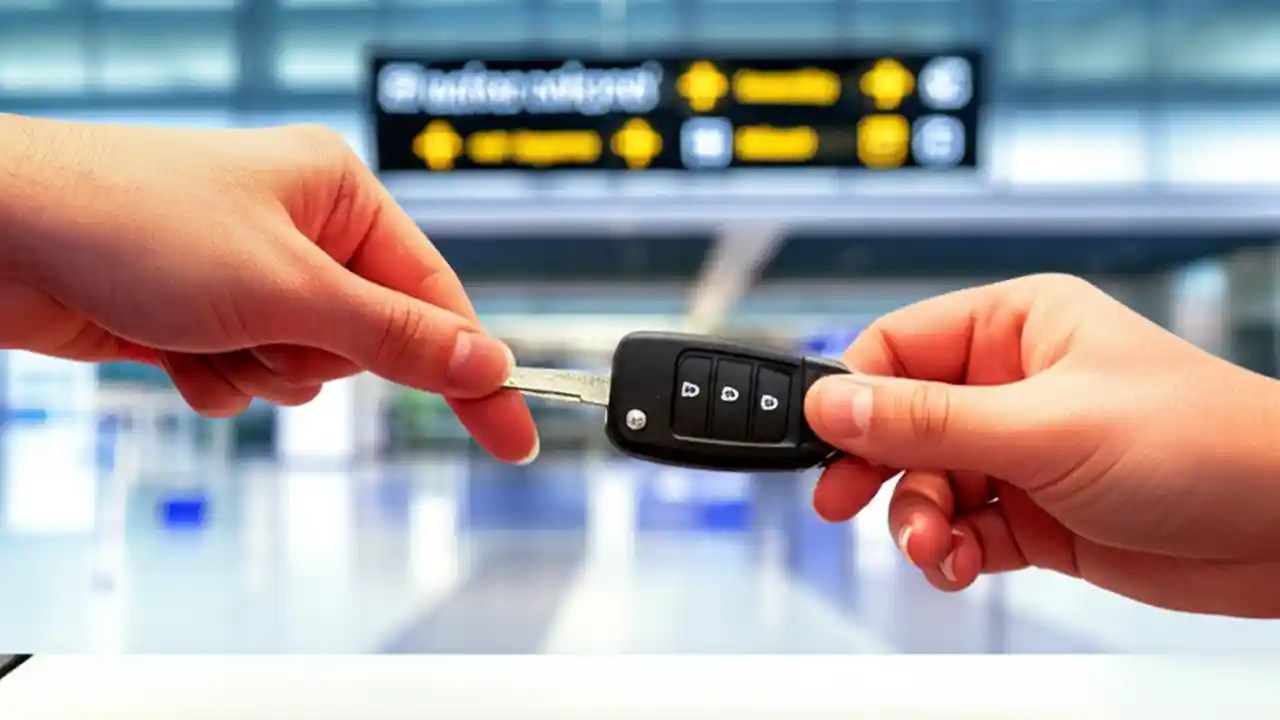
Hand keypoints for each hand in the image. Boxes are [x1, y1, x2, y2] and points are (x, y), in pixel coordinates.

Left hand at [0, 115, 535, 462]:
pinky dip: (217, 378)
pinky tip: (171, 349)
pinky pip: (247, 377)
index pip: (435, 297)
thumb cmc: (133, 222)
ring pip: (305, 369)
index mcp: (338, 195)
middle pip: (367, 341)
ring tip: (205, 331)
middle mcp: (300, 230)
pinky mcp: (202, 312)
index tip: (513, 429)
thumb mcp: (289, 289)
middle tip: (268, 334)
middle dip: (317, 357)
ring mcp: (248, 273)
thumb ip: (396, 337)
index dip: (473, 369)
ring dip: (259, 370)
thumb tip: (487, 362)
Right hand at [803, 273, 1279, 617]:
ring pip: (929, 483)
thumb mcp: (1044, 427)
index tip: (824, 441)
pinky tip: (960, 563)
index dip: (854, 395)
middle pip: (902, 423)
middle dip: (882, 469)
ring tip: (936, 547)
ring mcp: (1023, 451)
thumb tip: (833, 403)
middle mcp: (1012, 385)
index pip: (898, 348)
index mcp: (1014, 327)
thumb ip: (927, 421)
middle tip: (850, 502)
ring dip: (920, 520)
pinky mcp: (1036, 512)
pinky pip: (964, 528)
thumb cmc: (1203, 442)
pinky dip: (952, 551)